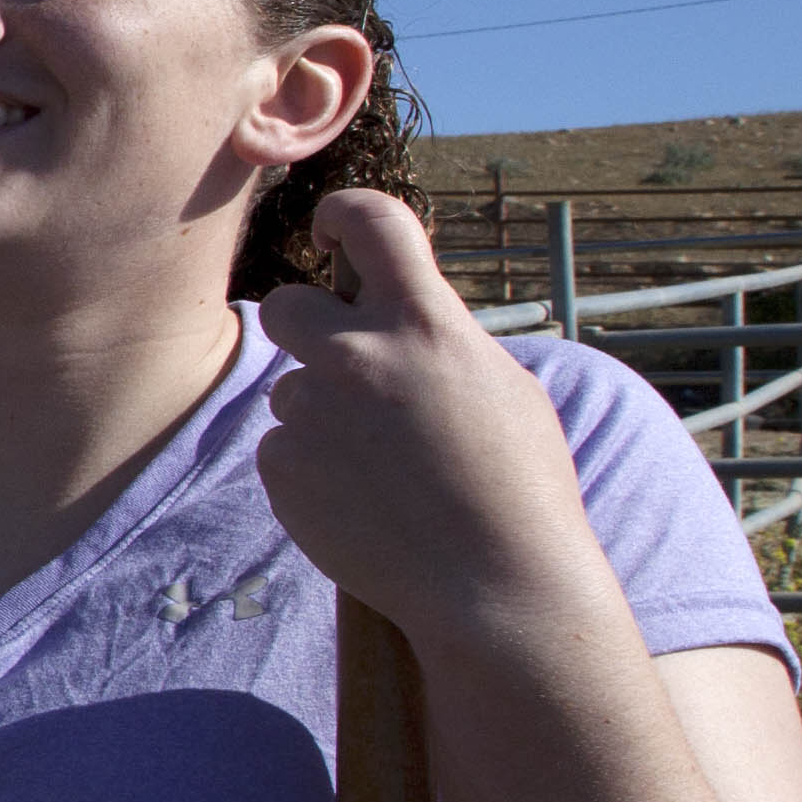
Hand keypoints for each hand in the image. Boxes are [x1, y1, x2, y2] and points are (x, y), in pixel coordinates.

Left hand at [252, 190, 621, 644]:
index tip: (330, 229)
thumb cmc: (519, 486)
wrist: (495, 587)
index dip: (343, 214)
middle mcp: (357, 357)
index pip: (372, 221)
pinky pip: (282, 447)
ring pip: (292, 389)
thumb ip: (435, 338)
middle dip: (307, 328)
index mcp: (425, 324)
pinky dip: (313, 467)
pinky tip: (364, 502)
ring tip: (387, 468)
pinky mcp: (282, 468)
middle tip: (344, 366)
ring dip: (324, 413)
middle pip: (285, 305)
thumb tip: (391, 310)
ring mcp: (311, 414)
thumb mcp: (499, 386)